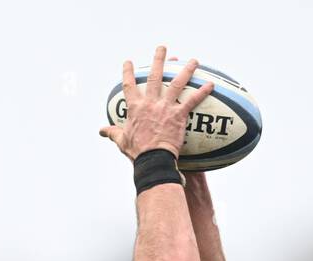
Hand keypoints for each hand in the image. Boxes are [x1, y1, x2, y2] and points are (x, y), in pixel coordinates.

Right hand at [99, 47, 214, 160]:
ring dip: (186, 70)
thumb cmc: (137, 152)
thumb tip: (101, 131)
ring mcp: (165, 107)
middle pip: (154, 76)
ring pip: (176, 83)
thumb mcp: (121, 141)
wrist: (153, 159)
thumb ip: (112, 133)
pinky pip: (192, 101)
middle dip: (158, 60)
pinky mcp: (179, 115)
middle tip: (162, 48)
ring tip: (193, 60)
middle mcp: (150, 102)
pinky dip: (202, 92)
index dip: (128, 72)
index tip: (128, 62)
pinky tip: (210, 84)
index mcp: (135, 107)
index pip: (129, 85)